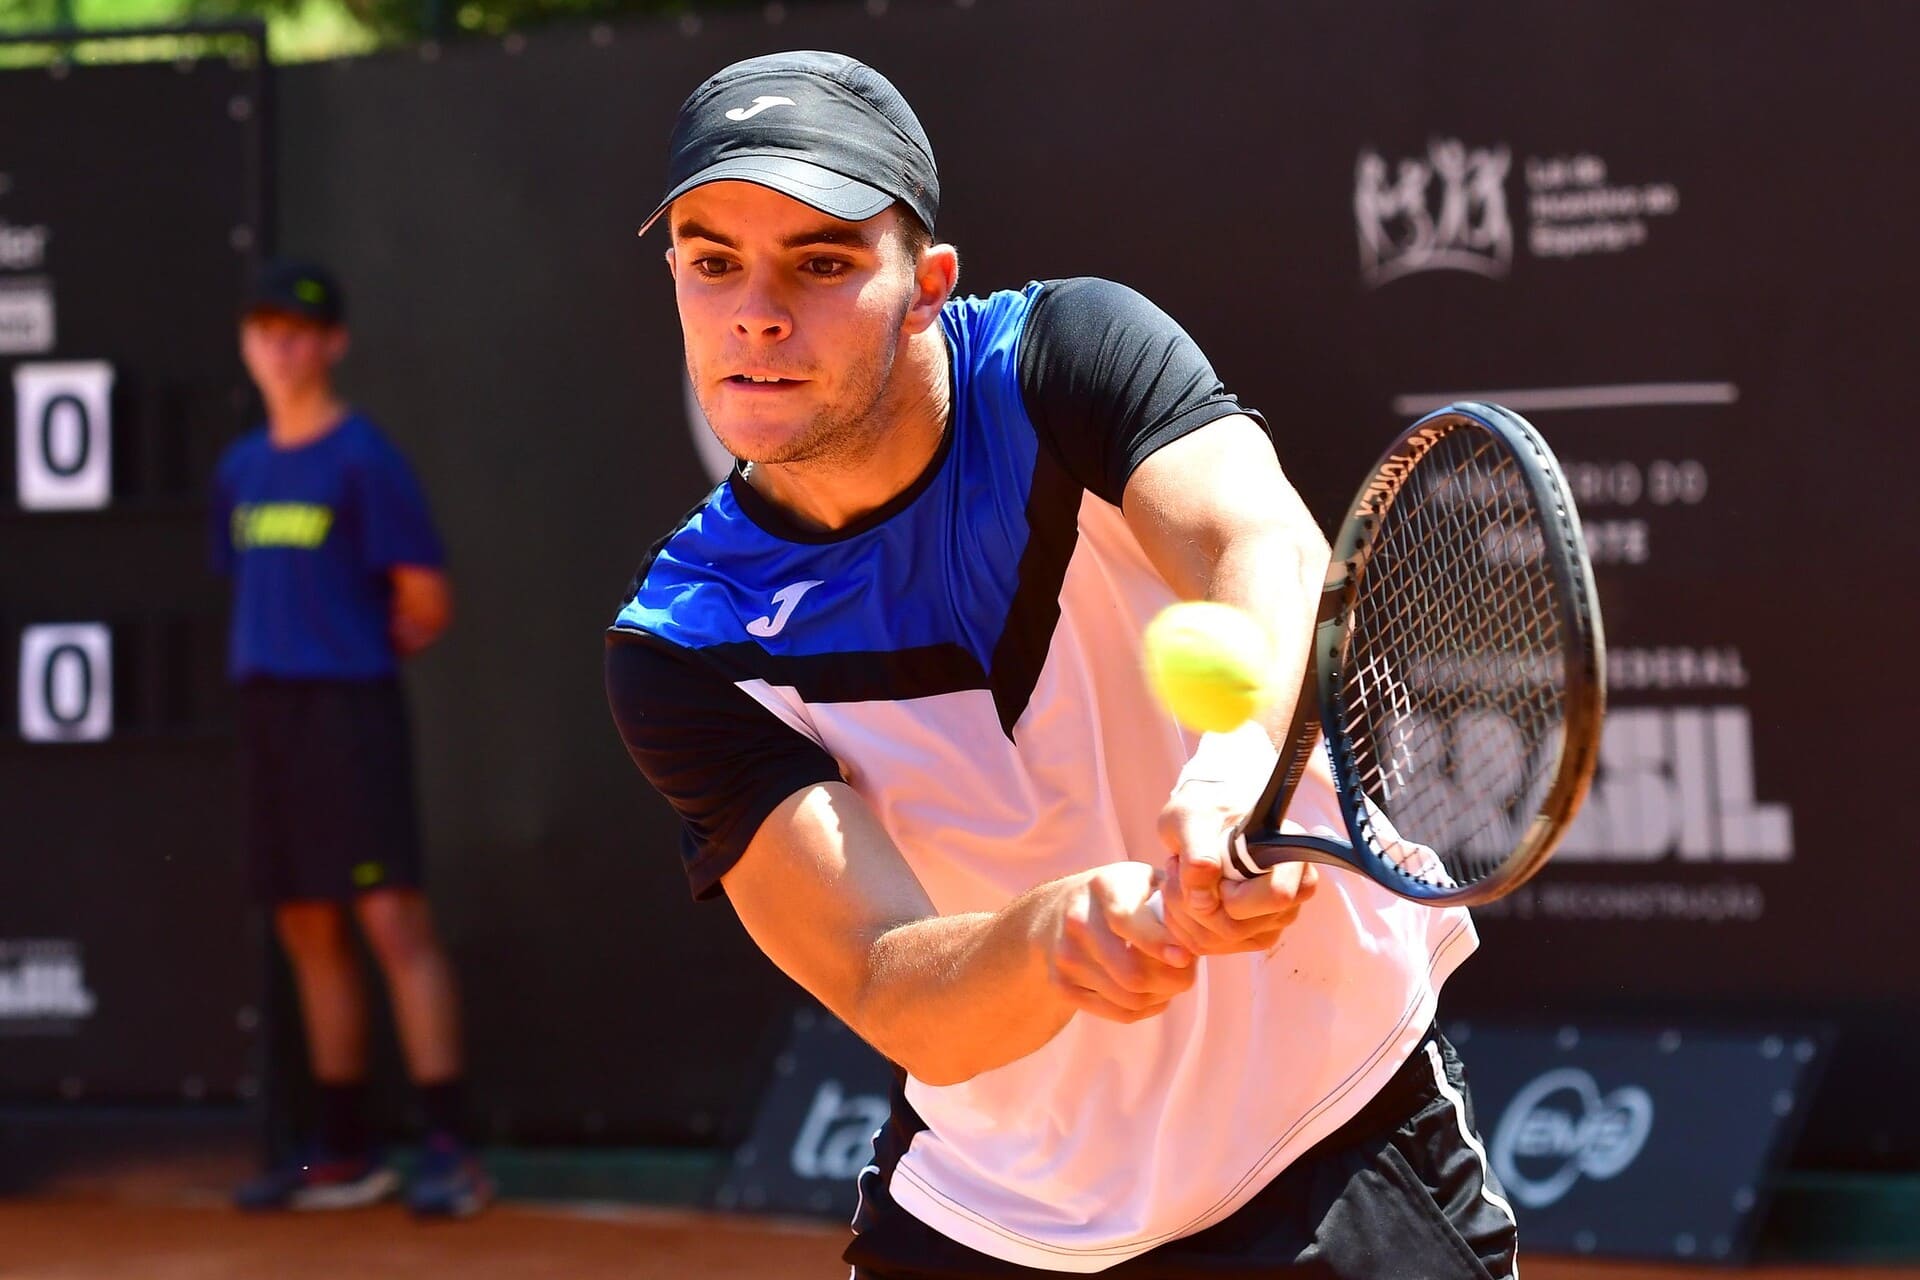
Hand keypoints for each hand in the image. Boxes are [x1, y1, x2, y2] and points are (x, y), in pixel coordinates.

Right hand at [1040, 862, 1195, 1023]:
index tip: (1186, 957)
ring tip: (1170, 979)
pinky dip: (1145, 1008)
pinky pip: (1119, 1013)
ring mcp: (1066, 956)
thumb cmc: (1121, 896)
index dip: (1159, 944)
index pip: (1127, 921)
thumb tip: (1191, 947)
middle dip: (1172, 980)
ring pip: (1130, 999)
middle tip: (1187, 971)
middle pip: (1133, 973)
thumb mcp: (1145, 882)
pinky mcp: (1062, 986)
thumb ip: (1172, 903)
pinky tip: (1151, 992)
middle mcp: (1078, 920)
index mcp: (1104, 886)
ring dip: (1161, 996)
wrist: (1057, 912)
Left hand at [1156, 778, 1318, 955]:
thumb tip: (1204, 898)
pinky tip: (1181, 895)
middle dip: (1197, 905)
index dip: (1233, 894)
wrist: (1204, 821)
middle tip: (1177, 868)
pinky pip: (1210, 946)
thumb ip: (1197, 852)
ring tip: (1177, 877)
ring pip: (1222, 941)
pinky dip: (1184, 925)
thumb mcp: (1192, 816)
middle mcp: (1293, 892)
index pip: (1276, 896)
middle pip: (1240, 928)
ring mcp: (1274, 918)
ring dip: (1185, 913)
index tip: (1212, 871)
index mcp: (1290, 856)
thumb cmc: (1204, 812)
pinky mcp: (1251, 935)